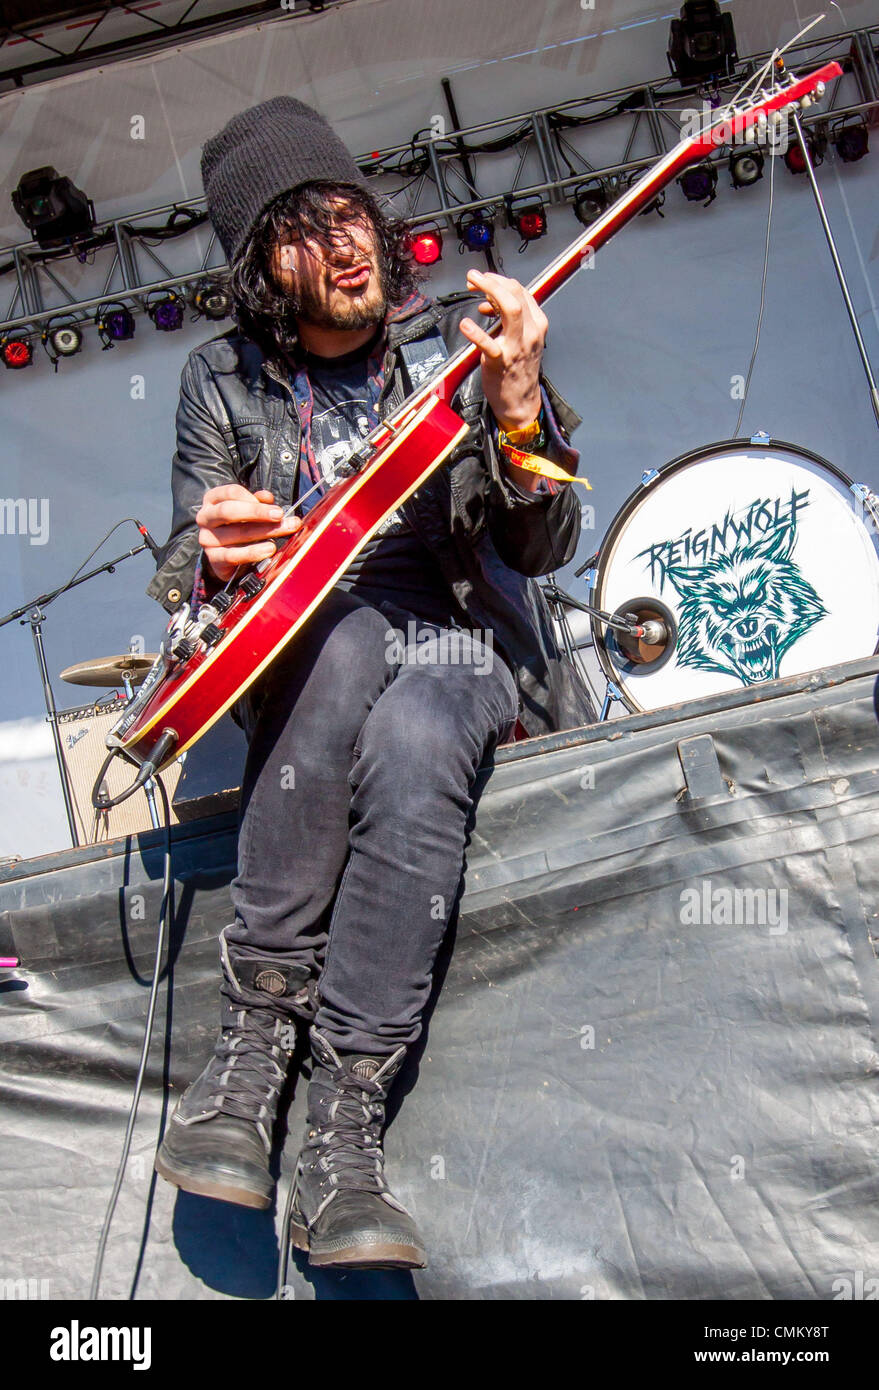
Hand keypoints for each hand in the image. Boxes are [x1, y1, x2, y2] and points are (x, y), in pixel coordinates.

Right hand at [195, 485, 301, 583]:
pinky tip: (269, 549)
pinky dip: (253, 552)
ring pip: (236, 534)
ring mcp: (207, 539)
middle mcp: (206, 517)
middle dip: (257, 512)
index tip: (273, 505)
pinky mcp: (213, 558)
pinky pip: (233, 555)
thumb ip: (257, 502)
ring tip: (283, 531)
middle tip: (279, 515)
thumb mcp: (247, 510)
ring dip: (264, 532)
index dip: (253, 498)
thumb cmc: (237, 526)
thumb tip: (267, 497)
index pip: (231, 493)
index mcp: (213, 500)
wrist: (224, 556)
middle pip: (229, 511)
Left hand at [458, 270, 547, 431]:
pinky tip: (466, 324)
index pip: (520, 290)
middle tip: (473, 276)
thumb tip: (487, 302)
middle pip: (515, 294)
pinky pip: (489, 343)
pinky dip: (476, 332)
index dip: (499, 280)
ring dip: (489, 291)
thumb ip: (506, 318)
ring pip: (510, 309)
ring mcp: (516, 346)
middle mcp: (530, 332)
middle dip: (493, 280)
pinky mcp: (501, 361)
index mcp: (537, 323)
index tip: (482, 281)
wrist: (521, 401)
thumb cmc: (518, 368)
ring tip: (472, 285)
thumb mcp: (520, 338)